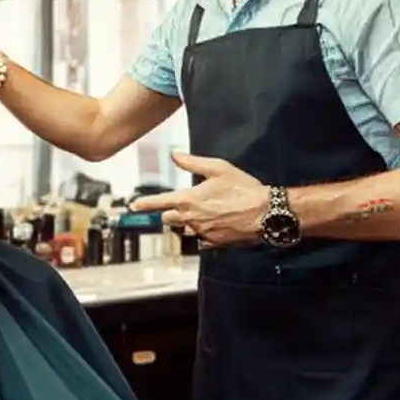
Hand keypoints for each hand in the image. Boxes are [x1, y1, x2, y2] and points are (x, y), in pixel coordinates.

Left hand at [129, 154, 269, 247]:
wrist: (266, 213)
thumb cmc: (244, 188)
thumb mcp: (219, 168)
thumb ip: (193, 163)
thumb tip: (174, 155)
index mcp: (189, 200)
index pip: (159, 203)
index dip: (144, 204)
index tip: (133, 206)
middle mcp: (192, 219)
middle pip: (168, 219)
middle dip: (170, 213)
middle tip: (182, 206)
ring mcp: (202, 233)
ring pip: (183, 232)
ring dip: (185, 224)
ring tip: (199, 215)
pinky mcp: (214, 243)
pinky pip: (200, 242)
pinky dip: (201, 235)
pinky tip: (213, 226)